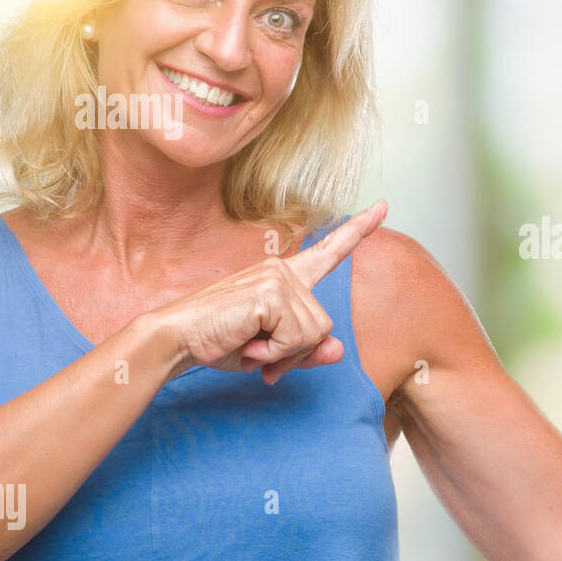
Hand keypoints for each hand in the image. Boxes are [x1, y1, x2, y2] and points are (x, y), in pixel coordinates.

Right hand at [149, 200, 387, 385]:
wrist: (176, 339)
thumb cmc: (220, 340)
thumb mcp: (271, 350)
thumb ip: (306, 350)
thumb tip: (338, 350)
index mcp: (284, 277)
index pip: (329, 251)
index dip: (358, 231)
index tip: (384, 207)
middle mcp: (283, 270)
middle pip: (323, 326)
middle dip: (294, 352)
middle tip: (259, 352)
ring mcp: (277, 278)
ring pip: (313, 334)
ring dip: (282, 353)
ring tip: (250, 344)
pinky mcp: (270, 293)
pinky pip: (295, 339)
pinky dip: (272, 353)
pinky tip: (247, 342)